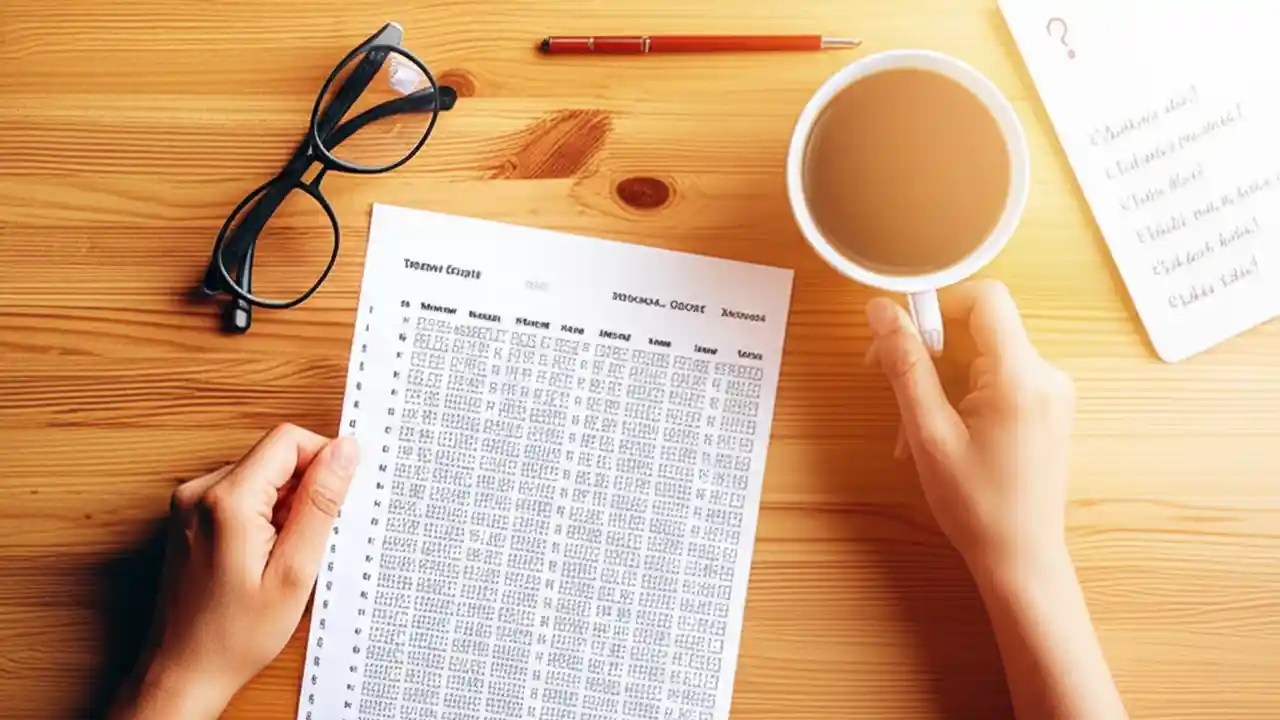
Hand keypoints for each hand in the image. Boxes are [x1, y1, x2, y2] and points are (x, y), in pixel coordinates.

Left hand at [111, 425, 358, 719]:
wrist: (183, 671)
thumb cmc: (235, 634)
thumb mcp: (295, 570)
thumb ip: (321, 503)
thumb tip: (345, 452)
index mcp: (226, 500)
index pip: (288, 440)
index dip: (324, 460)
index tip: (338, 498)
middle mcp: (199, 491)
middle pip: (273, 456)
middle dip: (304, 488)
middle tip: (311, 540)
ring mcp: (188, 503)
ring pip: (260, 475)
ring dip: (285, 504)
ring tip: (285, 554)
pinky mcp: (188, 516)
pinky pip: (240, 493)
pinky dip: (263, 514)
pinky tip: (265, 555)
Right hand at [866, 280, 1075, 577]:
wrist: (1021, 559)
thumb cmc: (975, 504)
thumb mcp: (928, 433)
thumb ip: (905, 366)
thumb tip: (881, 311)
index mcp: (1021, 376)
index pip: (985, 298)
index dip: (938, 303)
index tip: (904, 336)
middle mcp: (1047, 374)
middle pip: (981, 326)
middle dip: (929, 349)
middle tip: (888, 383)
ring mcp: (1053, 391)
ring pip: (985, 355)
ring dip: (941, 379)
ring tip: (915, 429)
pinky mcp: (1049, 408)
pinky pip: (999, 378)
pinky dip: (964, 393)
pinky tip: (943, 433)